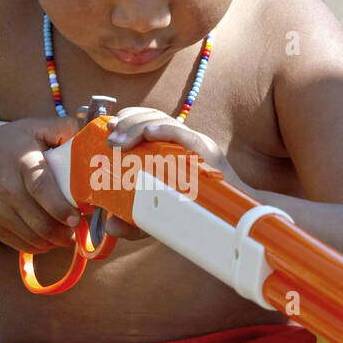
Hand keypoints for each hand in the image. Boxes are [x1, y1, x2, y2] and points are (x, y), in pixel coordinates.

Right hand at [0, 116, 82, 252]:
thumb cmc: (2, 146)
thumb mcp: (29, 128)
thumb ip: (60, 127)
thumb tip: (88, 134)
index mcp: (21, 162)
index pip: (42, 188)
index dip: (61, 207)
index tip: (77, 218)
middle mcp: (8, 189)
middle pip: (41, 222)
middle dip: (65, 232)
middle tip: (79, 228)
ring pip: (34, 237)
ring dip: (56, 241)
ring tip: (67, 235)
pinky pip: (22, 245)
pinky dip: (40, 246)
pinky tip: (49, 238)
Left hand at [103, 107, 240, 240]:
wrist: (232, 216)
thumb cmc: (193, 210)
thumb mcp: (157, 215)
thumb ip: (133, 220)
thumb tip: (110, 226)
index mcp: (170, 146)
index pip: (147, 121)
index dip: (128, 119)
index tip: (109, 128)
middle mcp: (181, 140)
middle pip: (152, 117)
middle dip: (128, 123)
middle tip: (111, 140)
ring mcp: (194, 144)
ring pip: (163, 121)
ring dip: (138, 127)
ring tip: (120, 142)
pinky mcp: (206, 151)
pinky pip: (184, 135)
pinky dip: (165, 130)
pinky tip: (148, 133)